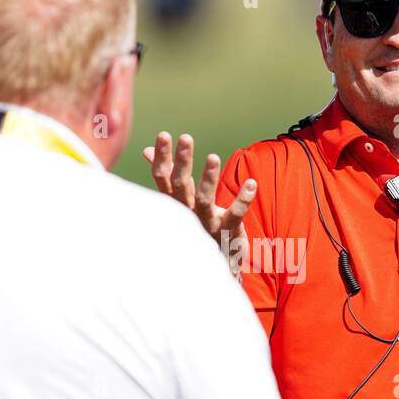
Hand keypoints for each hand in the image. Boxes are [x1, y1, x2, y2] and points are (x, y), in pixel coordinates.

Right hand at [143, 132, 256, 252]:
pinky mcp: (227, 231)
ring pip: (204, 200)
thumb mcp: (181, 198)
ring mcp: (206, 223)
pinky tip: (252, 184)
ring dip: (208, 179)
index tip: (163, 135)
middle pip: (180, 186)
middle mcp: (187, 212)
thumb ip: (167, 175)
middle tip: (185, 138)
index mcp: (176, 202)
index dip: (162, 157)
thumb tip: (146, 150)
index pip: (163, 178)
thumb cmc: (197, 224)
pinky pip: (235, 215)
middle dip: (182, 162)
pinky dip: (243, 200)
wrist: (214, 263)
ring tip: (213, 157)